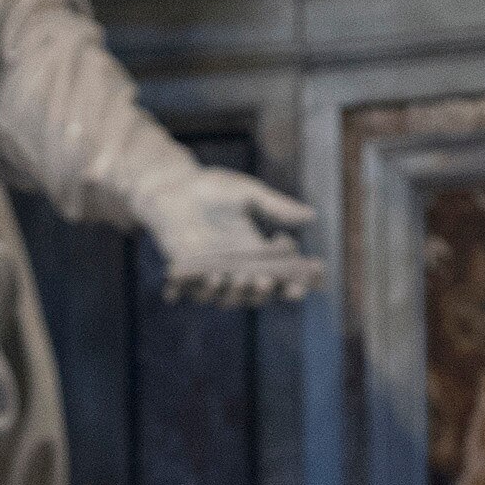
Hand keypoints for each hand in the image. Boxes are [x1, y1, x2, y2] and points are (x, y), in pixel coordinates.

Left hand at [137, 167, 322, 305]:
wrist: (173, 187)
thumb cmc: (213, 188)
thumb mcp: (248, 193)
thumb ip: (275, 207)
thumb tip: (311, 215)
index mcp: (257, 253)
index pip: (281, 277)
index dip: (294, 284)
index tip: (304, 283)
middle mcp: (237, 269)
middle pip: (256, 294)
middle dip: (263, 291)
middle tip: (266, 280)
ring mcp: (211, 274)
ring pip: (227, 298)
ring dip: (233, 292)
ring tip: (235, 278)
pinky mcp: (186, 275)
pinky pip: (194, 291)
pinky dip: (200, 289)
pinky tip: (209, 278)